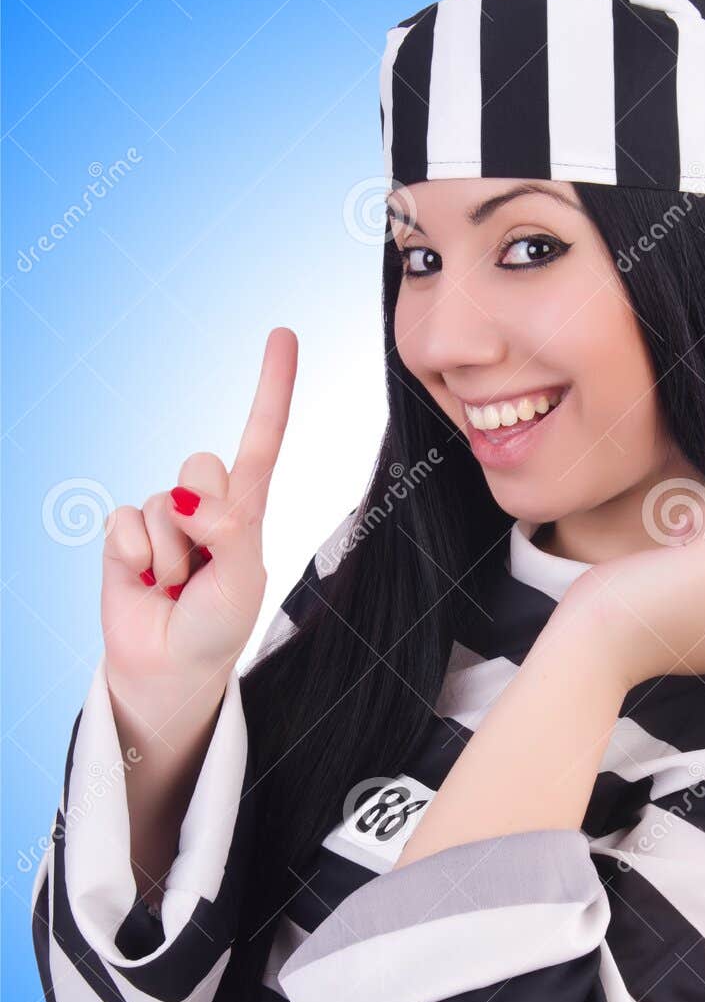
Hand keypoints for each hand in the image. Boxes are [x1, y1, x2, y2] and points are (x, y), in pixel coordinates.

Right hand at [101, 327, 297, 709]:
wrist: (172, 667)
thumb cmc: (218, 625)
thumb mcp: (243, 578)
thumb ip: (229, 530)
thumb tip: (189, 498)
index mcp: (246, 509)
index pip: (261, 439)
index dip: (272, 388)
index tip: (284, 334)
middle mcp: (204, 503)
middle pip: (202, 466)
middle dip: (204, 516)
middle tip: (203, 565)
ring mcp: (161, 517)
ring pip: (163, 501)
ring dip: (171, 554)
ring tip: (176, 585)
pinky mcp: (123, 532)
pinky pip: (125, 521)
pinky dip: (136, 558)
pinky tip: (144, 582)